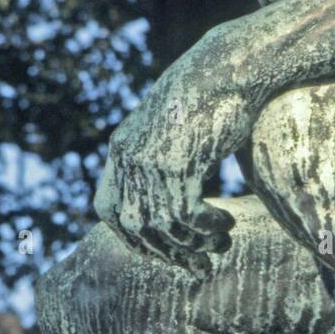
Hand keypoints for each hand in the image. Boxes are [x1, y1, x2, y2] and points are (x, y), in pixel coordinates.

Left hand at [94, 25, 257, 261]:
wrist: (225, 69)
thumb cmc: (206, 103)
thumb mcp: (170, 133)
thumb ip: (155, 163)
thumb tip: (162, 210)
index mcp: (120, 149)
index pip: (109, 211)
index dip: (133, 236)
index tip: (164, 248)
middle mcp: (127, 157)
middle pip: (135, 226)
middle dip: (168, 251)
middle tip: (198, 264)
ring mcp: (150, 160)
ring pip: (163, 225)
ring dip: (194, 242)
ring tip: (221, 242)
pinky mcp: (179, 161)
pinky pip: (186, 213)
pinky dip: (207, 227)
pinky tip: (225, 224)